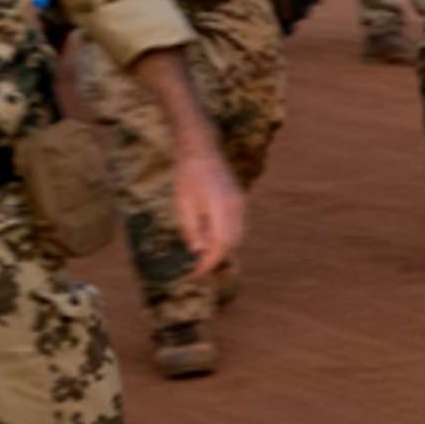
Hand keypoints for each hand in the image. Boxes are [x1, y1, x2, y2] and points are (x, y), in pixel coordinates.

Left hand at [170, 147, 244, 272]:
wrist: (201, 150)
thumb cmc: (188, 175)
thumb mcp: (183, 205)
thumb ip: (192, 230)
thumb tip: (198, 252)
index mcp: (222, 210)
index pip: (221, 246)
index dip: (210, 263)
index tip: (197, 274)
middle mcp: (237, 209)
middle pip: (233, 244)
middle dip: (217, 259)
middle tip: (199, 268)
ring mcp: (241, 204)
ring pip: (237, 236)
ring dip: (222, 249)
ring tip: (202, 255)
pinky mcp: (239, 201)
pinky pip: (237, 226)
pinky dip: (225, 237)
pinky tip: (210, 238)